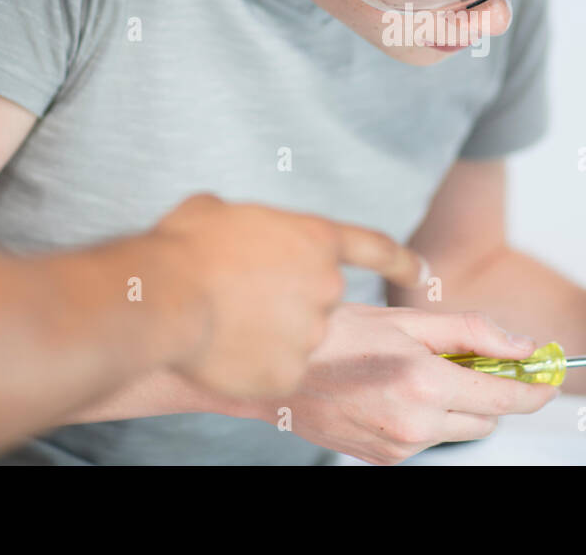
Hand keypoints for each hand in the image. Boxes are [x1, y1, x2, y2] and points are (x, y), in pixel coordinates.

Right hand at [147, 194, 426, 399]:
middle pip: (324, 300)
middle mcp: (326, 287)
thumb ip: (252, 224)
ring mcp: (312, 334)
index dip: (402, 261)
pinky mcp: (290, 374)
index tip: (420, 272)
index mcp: (318, 239)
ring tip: (228, 324)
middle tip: (247, 299)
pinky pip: (280, 371)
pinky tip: (228, 352)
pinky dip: (257, 366)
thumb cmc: (186, 248)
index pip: (378, 249)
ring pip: (301, 338)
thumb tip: (237, 228)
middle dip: (293, 302)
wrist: (165, 298)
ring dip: (272, 333)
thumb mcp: (220, 212)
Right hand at [255, 304, 557, 464]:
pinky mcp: (385, 461)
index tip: (550, 380)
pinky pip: (427, 440)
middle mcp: (415, 423)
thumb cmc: (335, 336)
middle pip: (487, 420)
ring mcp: (399, 447)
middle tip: (468, 360)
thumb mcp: (408, 318)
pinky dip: (425, 418)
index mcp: (424, 382)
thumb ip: (473, 332)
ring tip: (416, 371)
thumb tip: (521, 345)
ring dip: (454, 404)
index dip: (535, 389)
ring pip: (457, 431)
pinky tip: (396, 391)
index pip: (505, 398)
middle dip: (487, 391)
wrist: (277, 374)